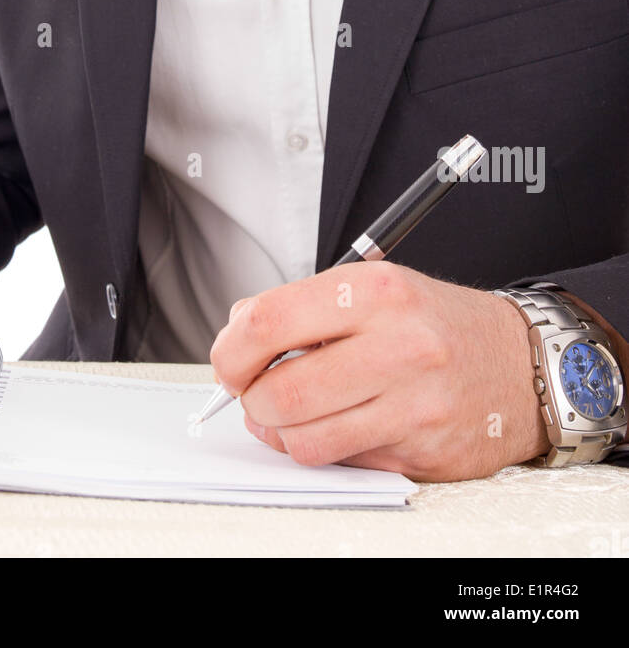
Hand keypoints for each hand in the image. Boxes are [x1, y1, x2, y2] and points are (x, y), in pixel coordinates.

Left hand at [208, 260, 550, 481]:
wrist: (520, 362)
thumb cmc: (435, 323)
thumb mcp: (374, 288)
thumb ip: (302, 306)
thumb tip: (236, 334)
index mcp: (376, 290)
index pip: (268, 322)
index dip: (231, 350)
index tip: (229, 359)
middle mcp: (398, 343)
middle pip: (279, 392)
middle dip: (251, 399)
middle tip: (256, 392)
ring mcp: (414, 402)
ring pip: (303, 439)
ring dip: (282, 432)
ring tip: (293, 411)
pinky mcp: (423, 449)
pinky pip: (342, 461)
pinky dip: (324, 449)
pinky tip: (338, 425)